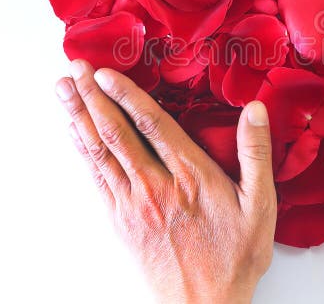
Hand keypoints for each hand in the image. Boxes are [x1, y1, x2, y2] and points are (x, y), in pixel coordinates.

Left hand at [55, 61, 275, 303]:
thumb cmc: (235, 257)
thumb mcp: (260, 206)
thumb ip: (255, 155)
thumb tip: (254, 110)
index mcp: (190, 176)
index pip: (152, 125)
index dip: (126, 95)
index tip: (106, 72)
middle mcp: (155, 186)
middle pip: (117, 133)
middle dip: (92, 96)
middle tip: (74, 67)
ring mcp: (133, 204)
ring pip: (99, 152)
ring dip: (78, 117)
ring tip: (62, 90)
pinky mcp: (121, 221)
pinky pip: (96, 178)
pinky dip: (82, 151)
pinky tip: (74, 133)